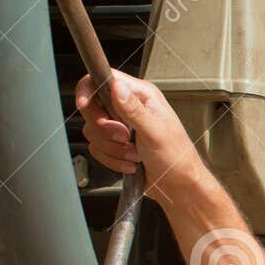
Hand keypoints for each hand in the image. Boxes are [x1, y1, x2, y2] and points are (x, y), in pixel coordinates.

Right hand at [75, 70, 202, 201]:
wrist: (178, 186)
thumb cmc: (177, 158)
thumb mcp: (156, 132)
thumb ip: (134, 110)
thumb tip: (117, 86)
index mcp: (141, 95)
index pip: (103, 78)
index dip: (89, 91)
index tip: (86, 106)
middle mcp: (128, 107)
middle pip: (91, 106)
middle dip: (105, 128)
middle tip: (124, 138)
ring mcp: (120, 126)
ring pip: (92, 131)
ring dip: (113, 148)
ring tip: (136, 153)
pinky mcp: (114, 144)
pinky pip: (96, 148)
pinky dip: (112, 159)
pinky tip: (132, 162)